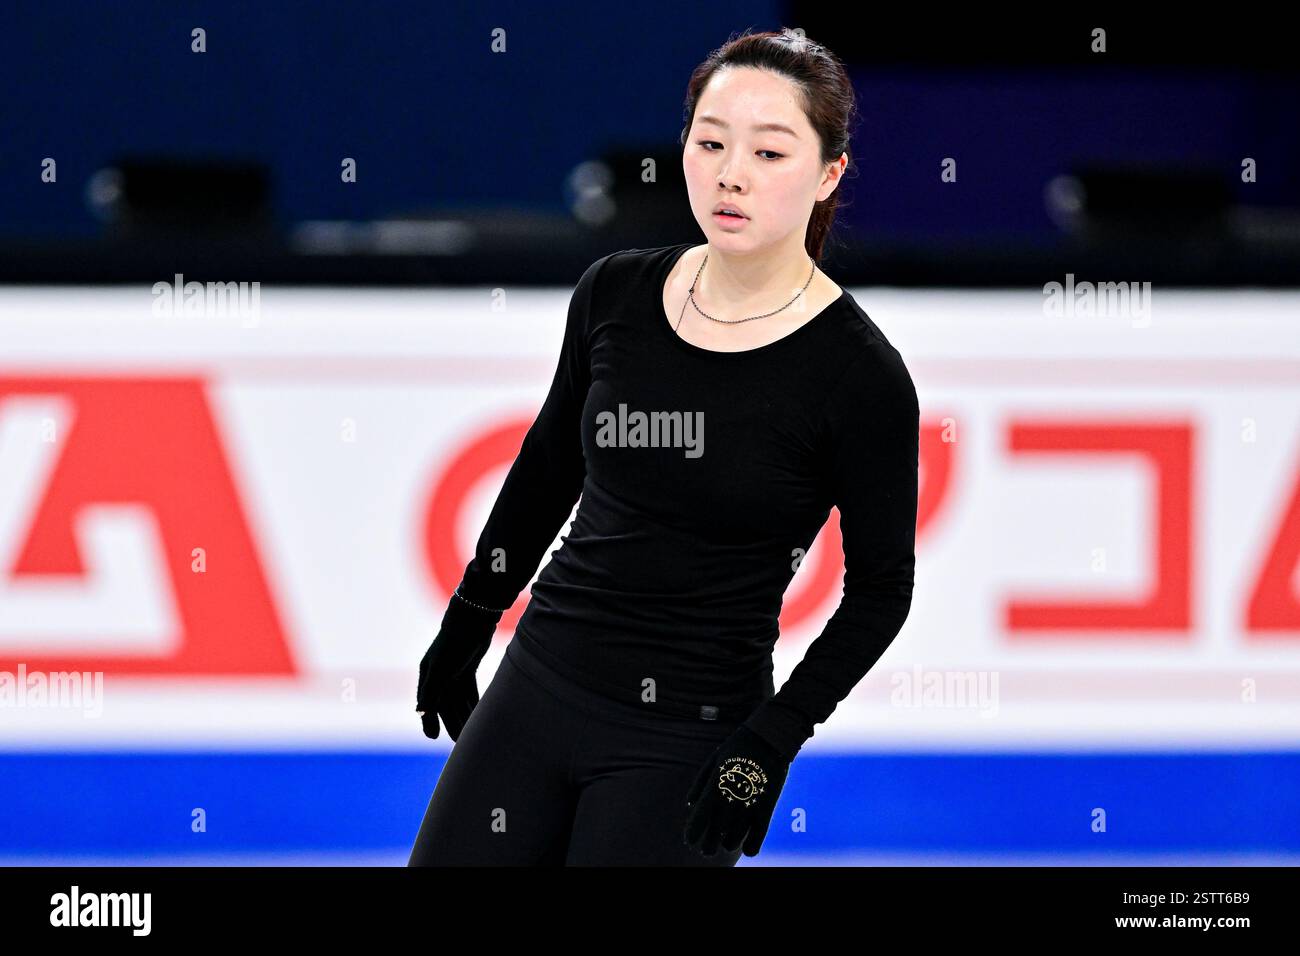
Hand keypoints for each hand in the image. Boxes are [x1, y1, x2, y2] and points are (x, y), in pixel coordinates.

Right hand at [416, 592, 501, 740]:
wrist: (474, 619)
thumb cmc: (454, 643)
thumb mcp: (440, 669)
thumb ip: (431, 692)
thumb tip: (420, 714)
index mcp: (428, 675)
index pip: (428, 703)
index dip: (430, 721)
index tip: (433, 738)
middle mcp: (439, 675)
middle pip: (446, 705)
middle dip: (452, 722)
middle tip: (459, 743)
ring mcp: (454, 672)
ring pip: (459, 701)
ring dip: (464, 716)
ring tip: (471, 734)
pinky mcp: (468, 669)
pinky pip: (469, 692)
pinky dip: (472, 704)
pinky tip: (478, 716)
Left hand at [682, 724, 790, 857]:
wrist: (768, 738)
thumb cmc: (737, 747)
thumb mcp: (713, 761)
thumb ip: (699, 784)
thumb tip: (689, 805)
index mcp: (713, 789)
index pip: (697, 822)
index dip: (691, 836)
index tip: (690, 841)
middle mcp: (729, 801)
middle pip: (713, 837)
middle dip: (708, 847)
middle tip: (707, 850)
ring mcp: (748, 807)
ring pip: (733, 840)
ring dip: (727, 844)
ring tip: (725, 842)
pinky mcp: (766, 809)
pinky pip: (757, 838)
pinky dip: (751, 847)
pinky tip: (747, 849)